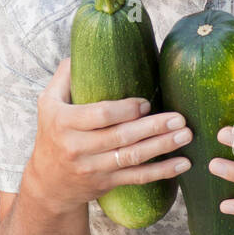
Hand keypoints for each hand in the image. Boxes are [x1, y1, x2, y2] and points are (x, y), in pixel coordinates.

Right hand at [26, 59, 193, 212]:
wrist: (49, 182)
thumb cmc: (52, 134)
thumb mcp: (48, 103)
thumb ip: (64, 77)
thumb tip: (82, 52)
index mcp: (64, 122)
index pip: (101, 115)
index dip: (126, 110)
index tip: (146, 103)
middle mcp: (78, 147)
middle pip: (121, 137)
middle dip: (153, 127)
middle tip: (180, 118)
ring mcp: (93, 168)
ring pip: (132, 157)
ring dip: (162, 146)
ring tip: (186, 135)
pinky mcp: (107, 182)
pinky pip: (137, 178)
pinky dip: (162, 172)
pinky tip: (182, 164)